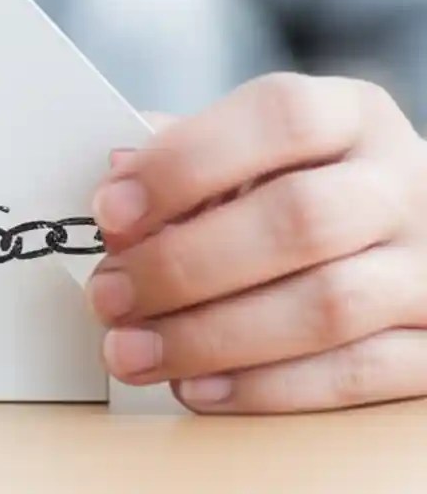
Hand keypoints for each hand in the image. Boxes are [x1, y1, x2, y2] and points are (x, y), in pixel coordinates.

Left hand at [88, 73, 426, 412]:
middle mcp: (401, 185)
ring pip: (326, 306)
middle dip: (185, 264)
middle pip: (300, 219)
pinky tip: (197, 387)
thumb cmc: (299, 191)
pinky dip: (266, 389)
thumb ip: (184, 155)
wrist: (394, 240)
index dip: (187, 163)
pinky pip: (357, 376)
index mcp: (352, 117)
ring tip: (132, 351)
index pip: (280, 117)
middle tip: (109, 294)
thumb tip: (116, 170)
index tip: (111, 209)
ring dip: (210, 337)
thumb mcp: (250, 154)